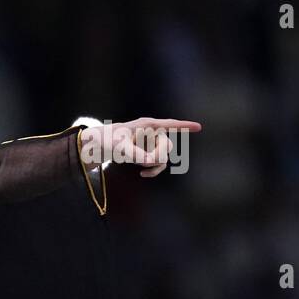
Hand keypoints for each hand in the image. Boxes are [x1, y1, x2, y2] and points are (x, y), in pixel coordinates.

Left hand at [79, 117, 201, 177]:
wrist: (98, 146)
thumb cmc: (108, 141)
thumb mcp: (119, 148)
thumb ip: (135, 154)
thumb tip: (152, 162)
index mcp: (147, 125)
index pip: (170, 124)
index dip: (185, 126)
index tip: (199, 127)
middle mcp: (152, 133)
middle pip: (168, 145)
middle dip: (159, 155)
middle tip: (146, 162)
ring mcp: (151, 143)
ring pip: (164, 156)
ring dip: (156, 166)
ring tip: (143, 171)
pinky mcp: (147, 153)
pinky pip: (158, 163)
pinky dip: (153, 169)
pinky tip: (143, 174)